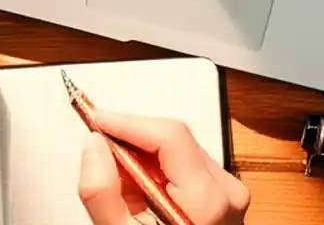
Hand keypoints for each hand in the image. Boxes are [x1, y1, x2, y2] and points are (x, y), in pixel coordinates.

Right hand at [78, 112, 249, 224]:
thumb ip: (102, 193)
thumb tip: (94, 147)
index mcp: (209, 203)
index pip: (170, 136)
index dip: (129, 122)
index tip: (98, 119)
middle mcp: (228, 192)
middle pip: (173, 138)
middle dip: (131, 143)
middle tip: (100, 160)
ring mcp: (229, 193)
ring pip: (177, 149)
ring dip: (141, 160)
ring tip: (121, 191)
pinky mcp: (223, 195)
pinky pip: (185, 165)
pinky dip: (156, 172)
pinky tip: (140, 195)